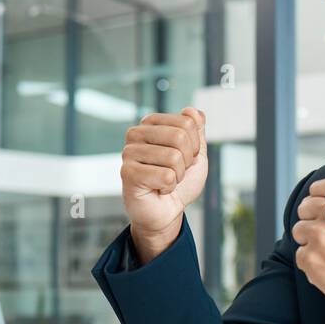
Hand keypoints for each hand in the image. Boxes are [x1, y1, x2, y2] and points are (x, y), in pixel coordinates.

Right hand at [120, 107, 206, 262]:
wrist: (167, 212)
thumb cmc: (179, 183)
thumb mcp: (196, 154)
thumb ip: (197, 131)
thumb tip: (193, 111)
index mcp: (151, 123)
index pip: (187, 122)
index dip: (195, 146)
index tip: (186, 159)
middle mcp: (136, 133)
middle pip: (180, 136)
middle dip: (187, 161)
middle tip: (176, 172)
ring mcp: (128, 152)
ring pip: (174, 157)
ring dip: (178, 176)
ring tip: (165, 181)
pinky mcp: (127, 173)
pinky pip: (165, 176)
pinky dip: (169, 187)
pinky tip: (158, 189)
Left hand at [292, 178, 324, 314]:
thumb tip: (323, 195)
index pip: (316, 189)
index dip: (319, 202)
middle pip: (304, 208)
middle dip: (313, 221)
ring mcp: (320, 235)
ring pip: (299, 231)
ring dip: (312, 242)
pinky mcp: (311, 258)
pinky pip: (301, 255)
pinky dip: (313, 263)